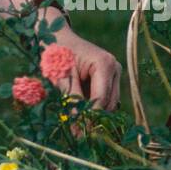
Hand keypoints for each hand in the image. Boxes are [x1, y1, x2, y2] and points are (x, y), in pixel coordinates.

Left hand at [45, 22, 121, 138]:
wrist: (55, 35)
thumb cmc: (57, 53)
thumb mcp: (62, 77)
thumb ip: (72, 101)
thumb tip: (79, 127)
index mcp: (105, 65)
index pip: (101, 99)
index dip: (90, 118)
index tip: (79, 134)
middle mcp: (114, 69)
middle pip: (108, 104)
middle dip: (92, 118)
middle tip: (76, 132)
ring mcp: (114, 73)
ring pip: (107, 104)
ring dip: (92, 113)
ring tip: (74, 121)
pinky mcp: (109, 79)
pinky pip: (103, 98)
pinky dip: (91, 106)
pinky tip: (78, 108)